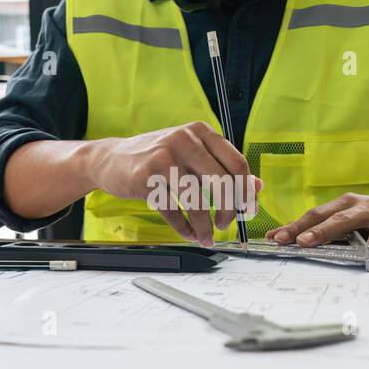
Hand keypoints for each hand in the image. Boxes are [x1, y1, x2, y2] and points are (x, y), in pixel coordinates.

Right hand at [88, 121, 258, 245]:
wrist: (110, 159)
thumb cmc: (156, 158)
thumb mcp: (192, 156)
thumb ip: (223, 168)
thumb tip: (257, 187)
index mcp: (201, 132)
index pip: (237, 164)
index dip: (246, 192)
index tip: (248, 211)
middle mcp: (184, 139)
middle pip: (221, 182)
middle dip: (228, 211)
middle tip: (226, 225)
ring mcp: (164, 156)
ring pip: (196, 200)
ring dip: (204, 225)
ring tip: (206, 236)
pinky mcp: (145, 177)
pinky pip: (173, 211)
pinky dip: (183, 227)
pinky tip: (188, 233)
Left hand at [267, 194, 368, 258]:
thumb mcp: (346, 217)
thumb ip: (319, 227)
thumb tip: (279, 238)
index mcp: (348, 204)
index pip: (318, 214)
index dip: (298, 226)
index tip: (278, 238)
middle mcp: (368, 207)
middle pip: (343, 219)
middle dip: (323, 230)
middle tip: (305, 242)